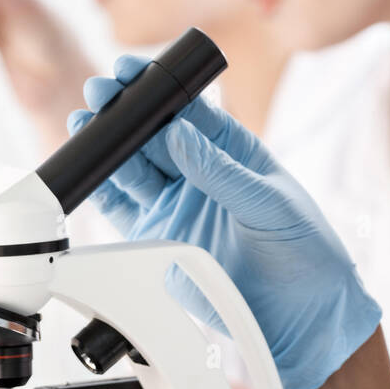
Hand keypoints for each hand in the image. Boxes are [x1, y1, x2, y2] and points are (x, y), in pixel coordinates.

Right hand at [69, 55, 382, 388]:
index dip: (162, 89)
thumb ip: (222, 172)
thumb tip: (178, 132)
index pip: (192, 111)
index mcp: (235, 151)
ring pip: (133, 167)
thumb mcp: (269, 204)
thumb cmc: (305, 251)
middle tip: (101, 94)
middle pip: (154, 134)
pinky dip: (102, 189)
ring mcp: (178, 205)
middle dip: (125, 112)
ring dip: (107, 146)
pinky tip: (85, 169)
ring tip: (84, 123)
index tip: (134, 71)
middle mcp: (202, 173)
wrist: (304, 316)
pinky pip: (123, 209)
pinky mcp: (160, 239)